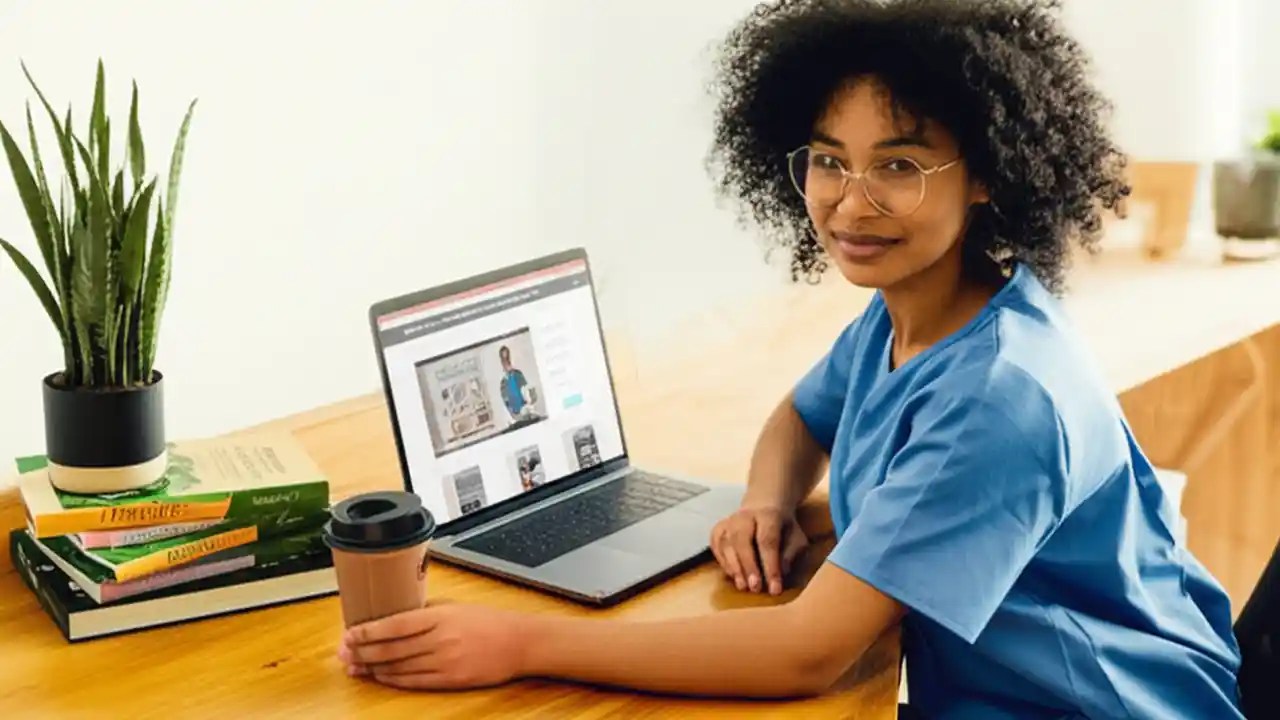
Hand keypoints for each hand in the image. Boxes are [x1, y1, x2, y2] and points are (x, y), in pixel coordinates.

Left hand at [338, 603, 529, 689]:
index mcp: (440, 616)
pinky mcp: (450, 680)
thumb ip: (428, 612)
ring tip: (355, 666)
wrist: (519, 643)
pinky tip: (380, 676)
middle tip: (344, 653)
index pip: (395, 624)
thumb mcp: (456, 608)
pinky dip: (393, 679)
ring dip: (373, 667)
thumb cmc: (489, 622)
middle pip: (391, 648)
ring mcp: (445, 661)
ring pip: (399, 666)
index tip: (350, 633)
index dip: (368, 631)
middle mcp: (440, 639)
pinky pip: (414, 681)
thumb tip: (397, 616)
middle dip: (363, 651)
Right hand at [710, 505, 808, 595]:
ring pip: (726, 542)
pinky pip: (715, 544)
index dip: (770, 566)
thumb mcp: (796, 537)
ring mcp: (729, 520)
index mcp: (768, 515)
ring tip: (742, 586)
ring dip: (733, 566)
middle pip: (741, 539)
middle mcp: (745, 515)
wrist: (765, 503)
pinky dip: (722, 561)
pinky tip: (732, 575)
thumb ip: (790, 553)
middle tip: (755, 588)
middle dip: (748, 566)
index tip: (775, 589)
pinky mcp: (718, 527)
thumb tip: (781, 572)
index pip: (768, 541)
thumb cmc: (782, 526)